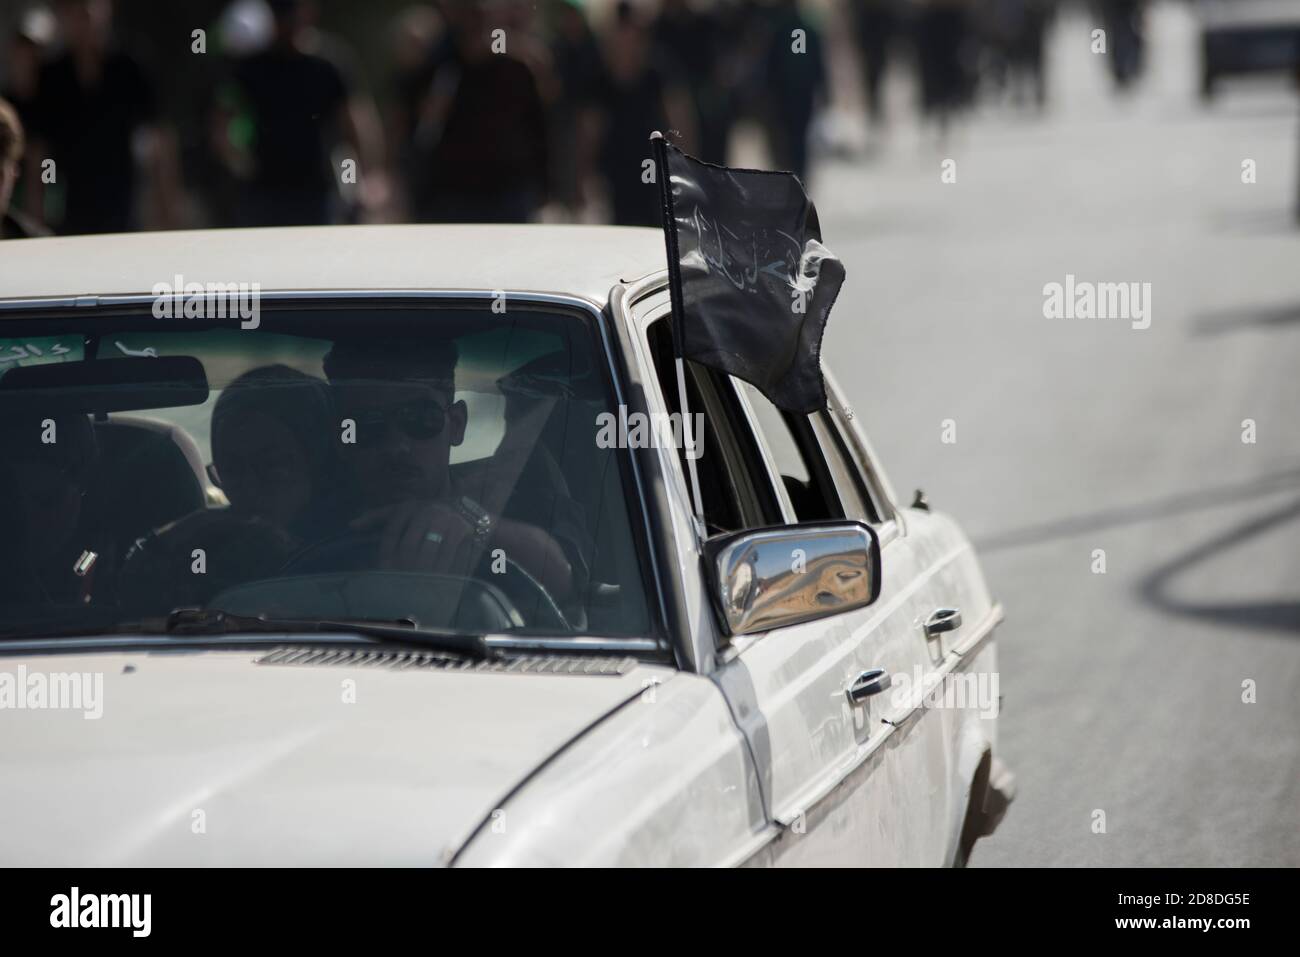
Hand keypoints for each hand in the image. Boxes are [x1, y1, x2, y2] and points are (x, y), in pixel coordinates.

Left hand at [349, 500, 480, 574]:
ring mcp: (444, 520)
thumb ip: (377, 516)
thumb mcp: (402, 510)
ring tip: (416, 587)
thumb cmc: (426, 513)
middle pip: (409, 546)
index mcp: (408, 507)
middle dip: (403, 568)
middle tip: (401, 585)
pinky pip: (447, 555)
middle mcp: (425, 511)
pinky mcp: (460, 530)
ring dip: (422, 573)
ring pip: (428, 553)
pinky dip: (442, 570)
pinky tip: (437, 581)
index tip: (384, 571)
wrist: (464, 508)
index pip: (391, 533)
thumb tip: (351, 525)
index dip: (385, 554)